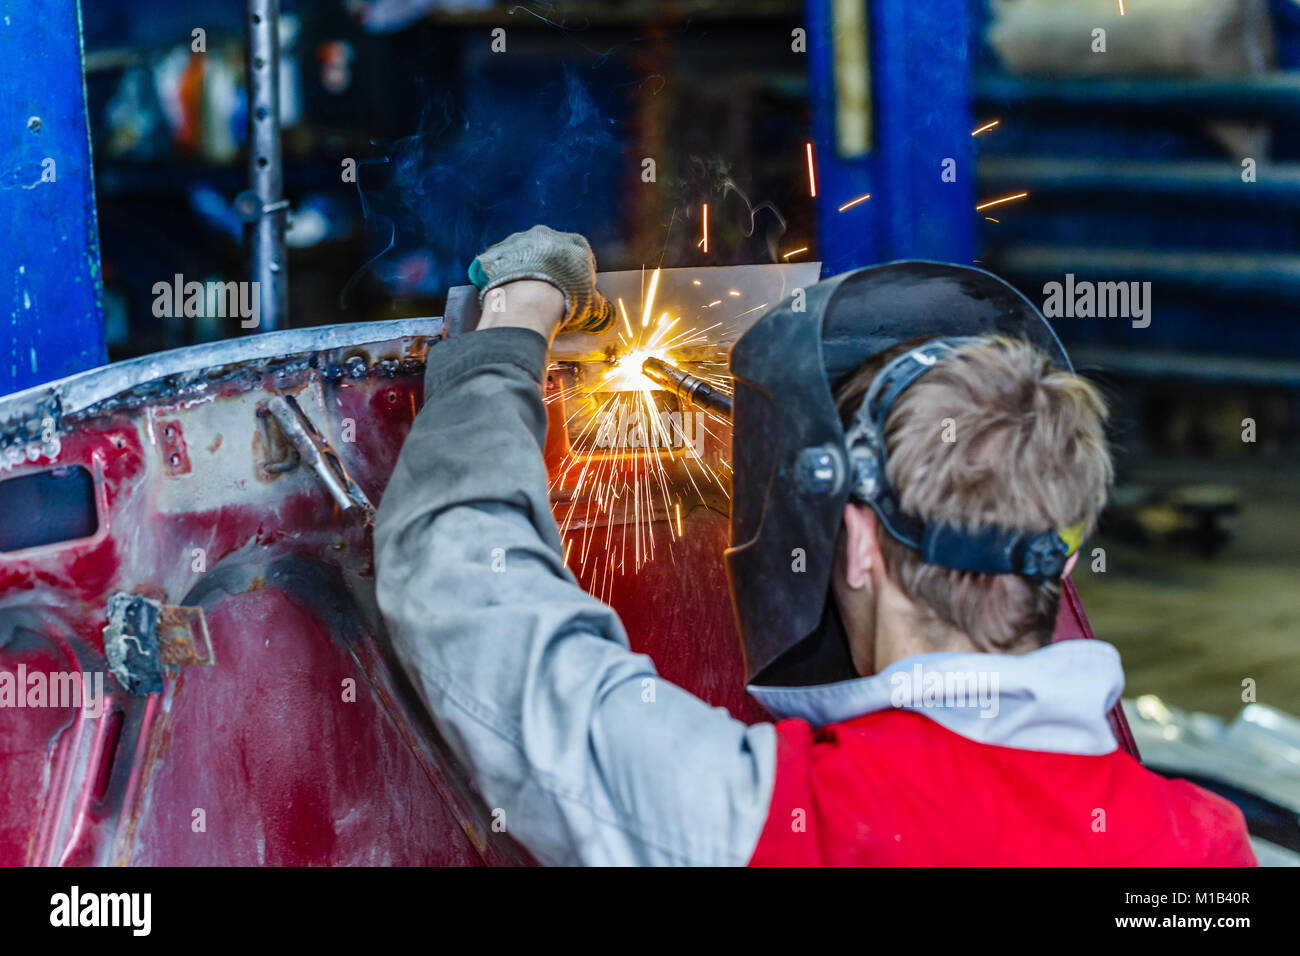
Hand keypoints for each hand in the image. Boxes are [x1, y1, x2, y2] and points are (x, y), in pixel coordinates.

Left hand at [469, 225, 614, 334]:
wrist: (528, 301)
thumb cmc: (565, 300)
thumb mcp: (591, 305)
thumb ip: (598, 303)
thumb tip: (603, 310)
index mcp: (576, 243)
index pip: (580, 254)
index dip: (576, 273)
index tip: (572, 287)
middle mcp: (548, 234)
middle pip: (549, 250)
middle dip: (548, 267)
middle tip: (546, 290)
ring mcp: (520, 240)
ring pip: (524, 252)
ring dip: (524, 267)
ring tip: (524, 292)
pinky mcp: (498, 250)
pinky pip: (501, 260)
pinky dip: (502, 272)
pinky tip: (506, 290)